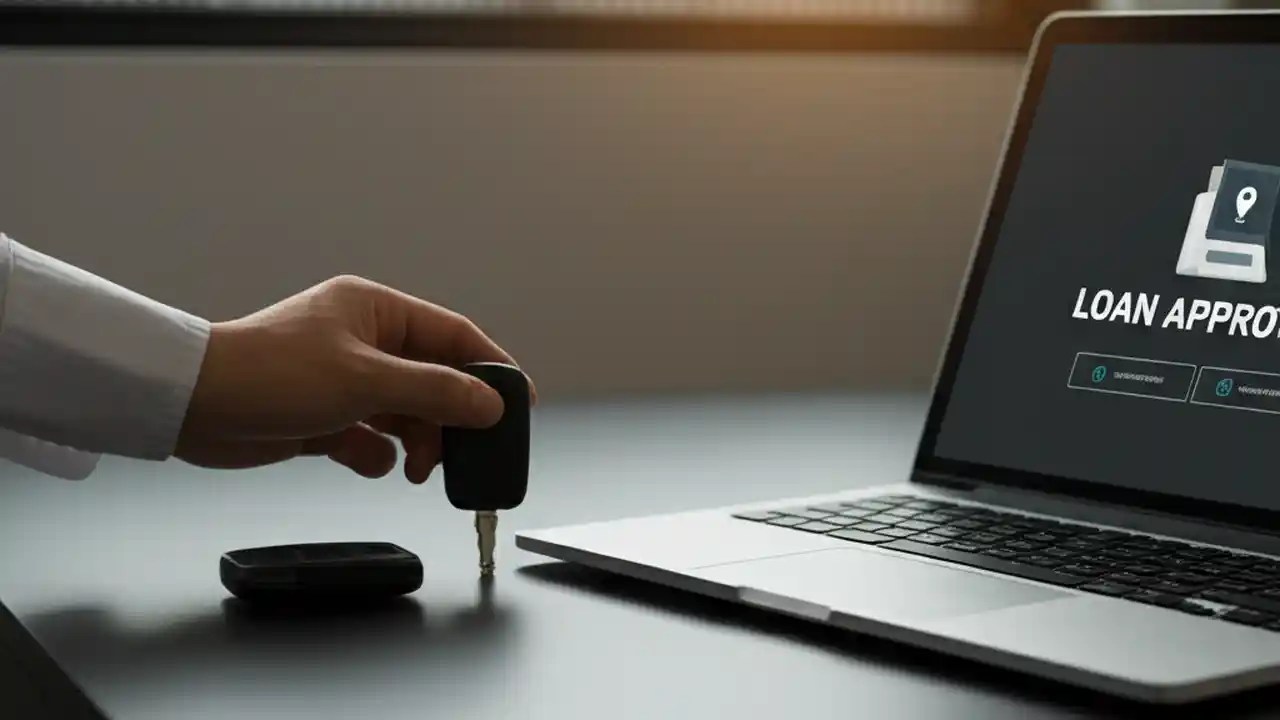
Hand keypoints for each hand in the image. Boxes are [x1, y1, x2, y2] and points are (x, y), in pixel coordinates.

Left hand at [175, 275, 533, 482]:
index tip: (520, 401)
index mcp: (376, 311)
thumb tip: (490, 404)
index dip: (491, 368)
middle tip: (468, 450)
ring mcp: (343, 379)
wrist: (193, 406)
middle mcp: (363, 340)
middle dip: (450, 417)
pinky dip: (376, 454)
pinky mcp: (323, 416)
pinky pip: (370, 437)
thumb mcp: (366, 381)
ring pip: (405, 412)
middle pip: (433, 379)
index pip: (453, 336)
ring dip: (417, 442)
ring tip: (419, 469)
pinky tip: (370, 462)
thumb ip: (436, 393)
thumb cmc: (271, 373)